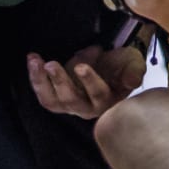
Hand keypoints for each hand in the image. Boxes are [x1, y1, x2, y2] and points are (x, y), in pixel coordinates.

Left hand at [27, 44, 144, 118]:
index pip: (98, 94)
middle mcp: (87, 108)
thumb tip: (132, 81)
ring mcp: (70, 106)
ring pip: (52, 101)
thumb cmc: (123, 66)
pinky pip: (42, 94)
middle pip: (71, 100)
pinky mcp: (57, 100)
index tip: (81, 66)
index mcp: (108, 101)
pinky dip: (35, 78)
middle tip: (51, 64)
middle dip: (59, 81)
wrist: (111, 65)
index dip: (89, 81)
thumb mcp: (134, 64)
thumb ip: (135, 72)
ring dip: (41, 82)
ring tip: (36, 62)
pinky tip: (34, 60)